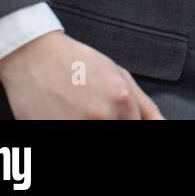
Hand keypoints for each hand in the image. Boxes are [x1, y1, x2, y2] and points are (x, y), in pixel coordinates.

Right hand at [0, 31, 164, 119]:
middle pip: (119, 132)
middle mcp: (102, 116)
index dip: (129, 123)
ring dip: (89, 124)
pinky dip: (71, 126)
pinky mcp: (51, 130)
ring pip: (96, 139)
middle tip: (94, 112)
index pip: (137, 128)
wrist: (33, 57)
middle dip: (112, 123)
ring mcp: (76, 125)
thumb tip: (161, 124)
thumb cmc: (78, 64)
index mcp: (122, 100)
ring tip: (79, 111)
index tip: (118, 117)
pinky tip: (66, 115)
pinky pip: (70, 135)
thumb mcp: (119, 75)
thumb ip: (145, 105)